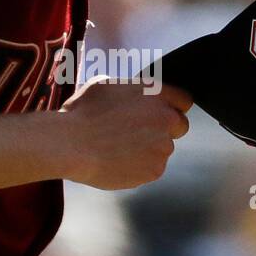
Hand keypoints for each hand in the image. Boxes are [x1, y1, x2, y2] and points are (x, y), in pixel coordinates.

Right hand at [58, 77, 191, 189]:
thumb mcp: (105, 85)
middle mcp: (165, 119)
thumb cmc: (81, 112)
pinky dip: (139, 167)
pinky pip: (151, 168)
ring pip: (163, 149)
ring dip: (148, 149)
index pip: (184, 100)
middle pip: (180, 126)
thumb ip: (129, 90)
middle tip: (139, 133)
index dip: (172, 107)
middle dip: (165, 129)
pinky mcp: (154, 170)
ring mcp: (162, 147)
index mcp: (156, 93)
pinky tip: (117, 161)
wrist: (70, 144)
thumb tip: (130, 95)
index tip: (160, 113)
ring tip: (119, 148)